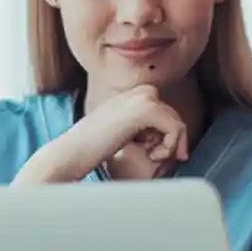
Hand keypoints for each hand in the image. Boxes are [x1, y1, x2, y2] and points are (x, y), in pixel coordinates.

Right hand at [14, 85, 188, 183]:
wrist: (75, 151)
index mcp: (132, 95)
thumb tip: (165, 132)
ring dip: (171, 144)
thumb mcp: (121, 132)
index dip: (168, 132)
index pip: (164, 110)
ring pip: (177, 122)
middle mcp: (139, 92)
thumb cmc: (94, 148)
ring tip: (154, 158)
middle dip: (174, 139)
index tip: (163, 153)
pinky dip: (169, 146)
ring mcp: (143, 98)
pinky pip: (175, 128)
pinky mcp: (147, 109)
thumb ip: (140, 127)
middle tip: (165, 158)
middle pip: (173, 115)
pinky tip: (152, 156)